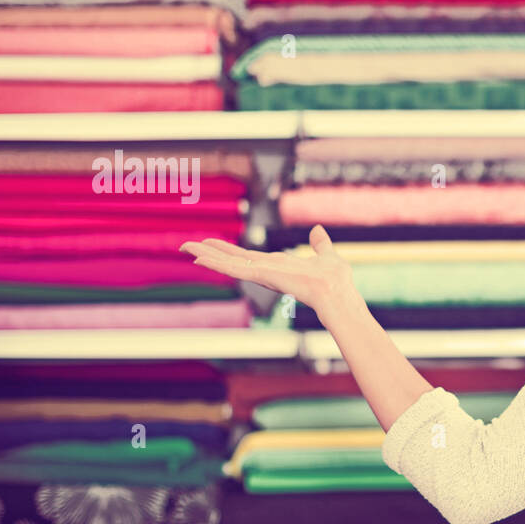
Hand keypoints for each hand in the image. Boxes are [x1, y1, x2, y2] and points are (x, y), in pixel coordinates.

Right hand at [179, 224, 355, 319]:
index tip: (212, 245)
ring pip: (229, 262)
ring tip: (186, 247)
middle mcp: (267, 269)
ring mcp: (263, 274)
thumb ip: (320, 245)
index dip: (229, 250)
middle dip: (211, 252)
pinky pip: (234, 269)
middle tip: (188, 245)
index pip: (248, 256)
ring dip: (207, 255)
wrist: (337, 293)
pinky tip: (200, 259)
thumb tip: (317, 230)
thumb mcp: (327, 255)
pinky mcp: (262, 276)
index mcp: (278, 265)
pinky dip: (217, 263)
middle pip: (233, 258)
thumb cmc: (336, 280)